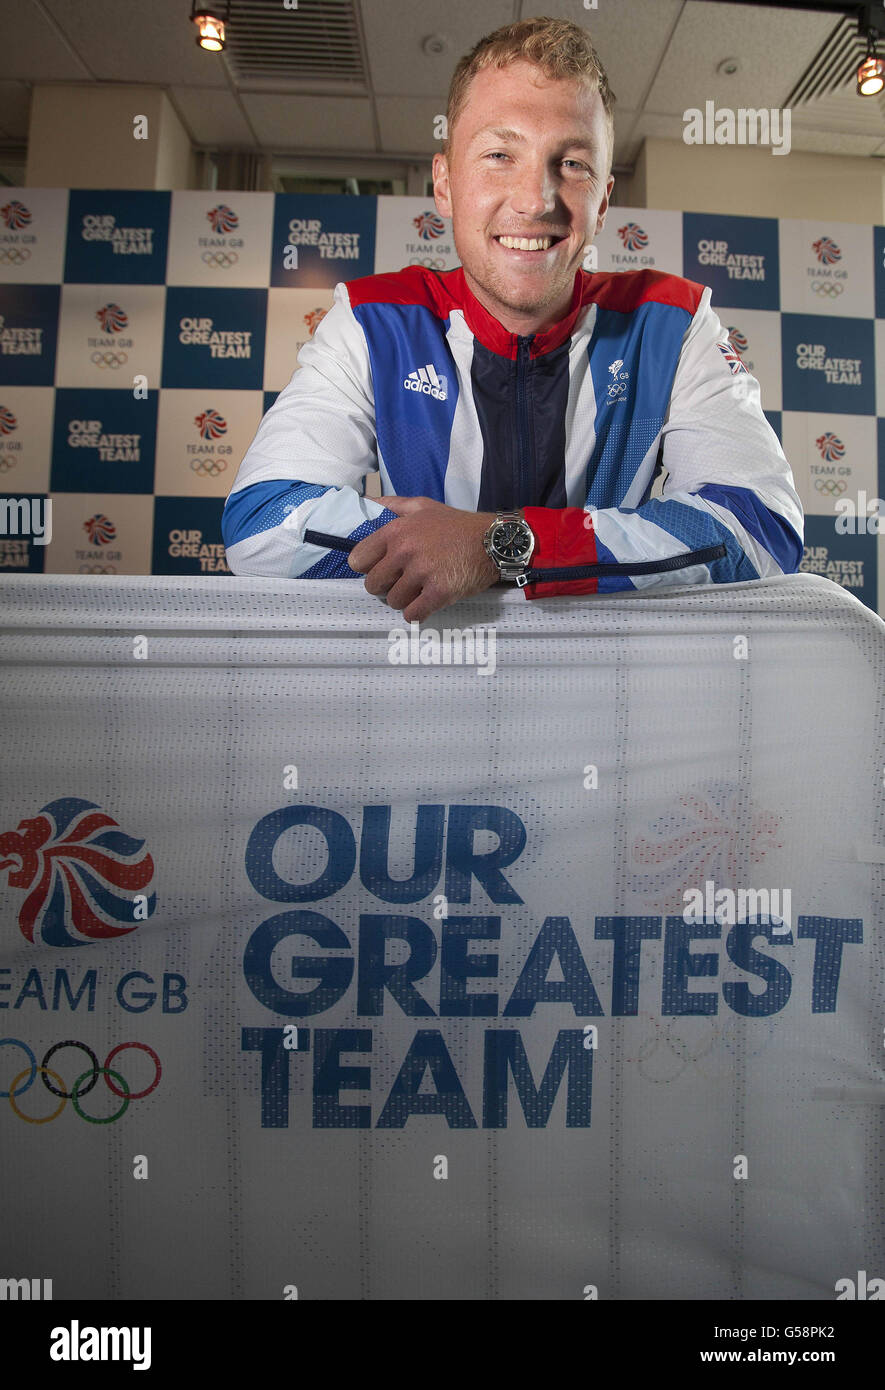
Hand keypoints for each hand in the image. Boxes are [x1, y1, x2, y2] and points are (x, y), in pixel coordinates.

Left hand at [348, 495, 499, 621]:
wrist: (493, 541)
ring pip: (393, 601)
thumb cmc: (457, 525)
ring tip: (418, 591)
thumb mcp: (423, 506)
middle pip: (373, 584)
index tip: (380, 568)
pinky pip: (413, 614)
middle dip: (385, 586)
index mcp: (397, 531)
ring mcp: (422, 573)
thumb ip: (393, 505)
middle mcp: (405, 552)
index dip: (367, 567)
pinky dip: (417, 613)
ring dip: (403, 600)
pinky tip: (426, 604)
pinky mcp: (439, 593)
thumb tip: (365, 502)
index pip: (359, 559)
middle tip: (400, 582)